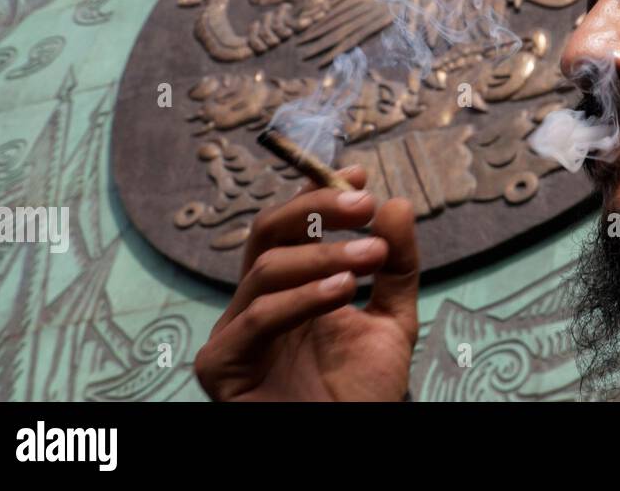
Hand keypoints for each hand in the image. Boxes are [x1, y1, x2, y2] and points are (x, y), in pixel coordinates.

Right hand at [195, 166, 418, 400]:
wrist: (351, 442)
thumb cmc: (363, 392)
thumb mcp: (394, 319)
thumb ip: (397, 267)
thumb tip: (396, 204)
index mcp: (291, 288)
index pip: (293, 227)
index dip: (318, 195)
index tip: (360, 177)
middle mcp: (258, 304)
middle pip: (267, 232)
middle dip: (315, 208)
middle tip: (363, 204)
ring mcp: (236, 333)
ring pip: (266, 268)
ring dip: (324, 254)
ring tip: (372, 258)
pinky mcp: (221, 366)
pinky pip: (255, 318)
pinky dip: (301, 298)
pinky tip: (344, 291)